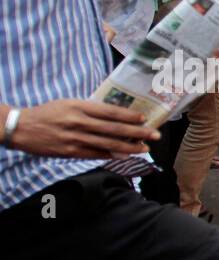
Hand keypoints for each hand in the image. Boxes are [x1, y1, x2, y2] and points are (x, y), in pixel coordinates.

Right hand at [6, 100, 158, 158]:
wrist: (22, 127)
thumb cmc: (48, 113)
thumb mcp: (68, 103)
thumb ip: (89, 109)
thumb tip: (115, 115)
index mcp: (79, 107)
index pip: (110, 111)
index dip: (129, 116)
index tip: (145, 118)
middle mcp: (79, 122)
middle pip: (114, 128)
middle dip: (138, 132)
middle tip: (155, 135)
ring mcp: (75, 138)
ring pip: (108, 144)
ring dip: (129, 147)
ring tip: (145, 148)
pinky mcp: (70, 152)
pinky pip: (95, 154)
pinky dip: (111, 155)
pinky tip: (124, 156)